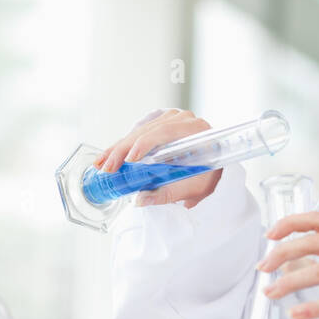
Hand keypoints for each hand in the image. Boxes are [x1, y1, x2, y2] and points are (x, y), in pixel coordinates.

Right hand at [94, 108, 223, 209]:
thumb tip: (140, 200)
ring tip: (101, 163)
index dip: (145, 144)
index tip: (129, 160)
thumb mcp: (195, 187)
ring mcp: (173, 118)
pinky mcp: (163, 122)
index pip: (166, 132)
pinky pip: (140, 132)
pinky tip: (110, 155)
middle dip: (123, 149)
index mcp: (197, 130)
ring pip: (140, 131)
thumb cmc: (209, 173)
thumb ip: (169, 194)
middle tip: (106, 168)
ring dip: (118, 147)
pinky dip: (124, 144)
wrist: (217, 162)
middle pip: (148, 130)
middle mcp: (184, 119)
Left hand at [258, 212, 318, 318]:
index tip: (269, 235)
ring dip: (290, 282)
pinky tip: (295, 313)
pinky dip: (312, 307)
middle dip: (282, 253)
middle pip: (314, 241)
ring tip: (270, 293)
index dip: (290, 223)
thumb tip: (291, 263)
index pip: (318, 219)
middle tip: (262, 269)